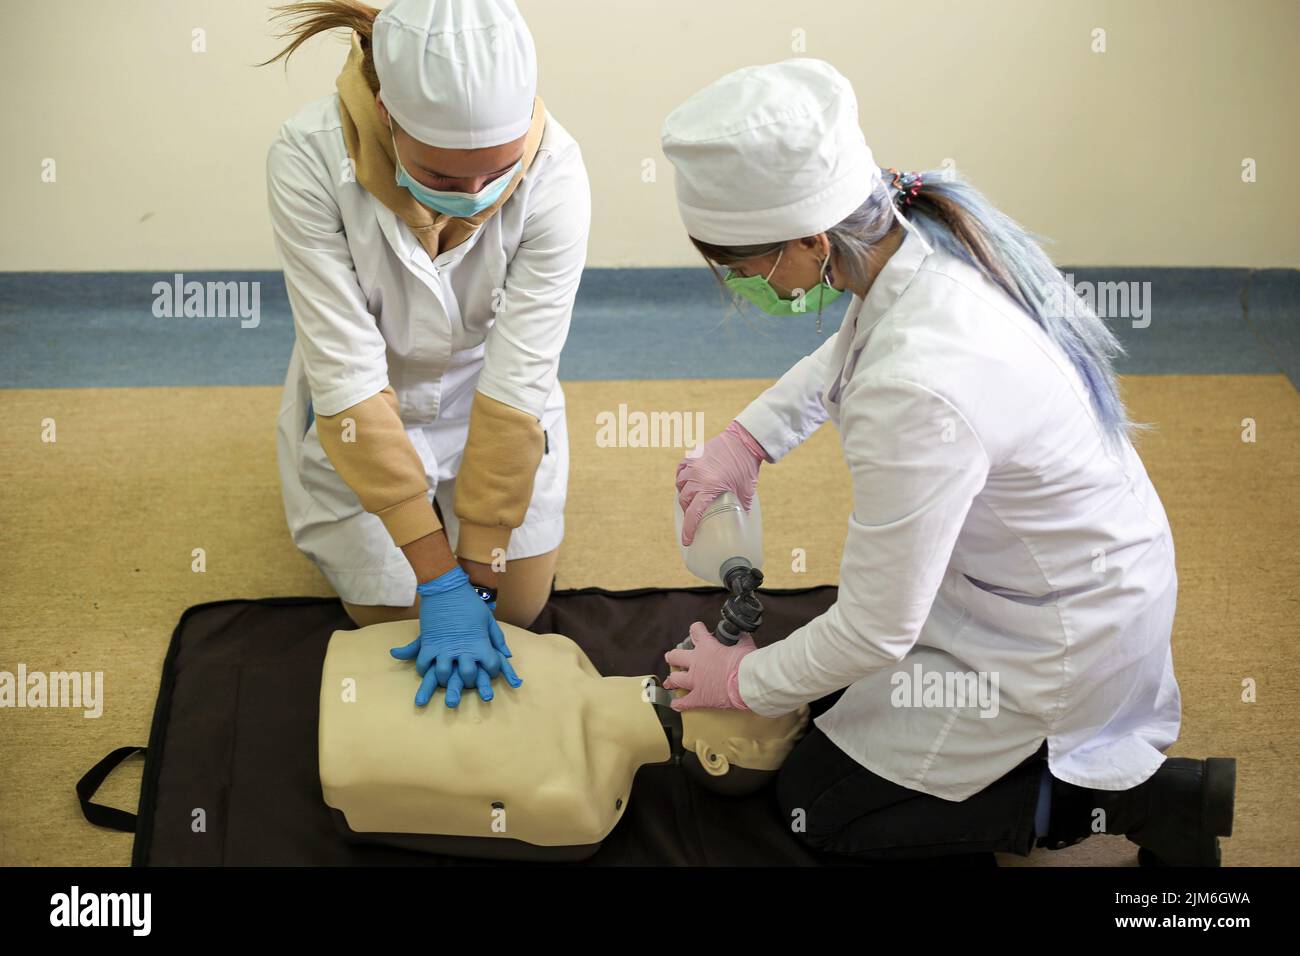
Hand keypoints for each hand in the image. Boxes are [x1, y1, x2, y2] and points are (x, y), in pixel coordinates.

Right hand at [390, 566, 521, 707]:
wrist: (446, 588)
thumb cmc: (469, 602)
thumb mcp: (488, 619)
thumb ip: (497, 638)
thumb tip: (506, 655)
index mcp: (480, 643)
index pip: (491, 667)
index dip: (492, 672)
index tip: (488, 671)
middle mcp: (462, 649)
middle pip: (468, 676)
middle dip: (469, 681)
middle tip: (466, 678)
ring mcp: (443, 647)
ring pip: (443, 674)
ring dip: (445, 679)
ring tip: (446, 678)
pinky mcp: (428, 643)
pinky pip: (423, 664)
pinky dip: (423, 670)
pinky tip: (427, 669)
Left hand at [662, 622, 755, 710]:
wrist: (747, 683)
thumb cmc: (747, 663)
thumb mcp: (744, 646)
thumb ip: (740, 640)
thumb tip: (743, 635)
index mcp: (707, 647)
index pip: (696, 632)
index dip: (696, 629)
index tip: (697, 630)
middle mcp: (696, 662)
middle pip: (676, 656)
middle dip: (673, 657)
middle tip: (672, 657)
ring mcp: (695, 681)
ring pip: (675, 679)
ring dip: (672, 680)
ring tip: (669, 681)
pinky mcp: (698, 698)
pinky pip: (684, 702)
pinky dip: (678, 703)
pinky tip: (675, 704)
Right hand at [676, 420, 767, 545]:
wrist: (744, 441)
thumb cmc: (746, 466)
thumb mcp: (746, 491)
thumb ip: (741, 506)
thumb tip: (740, 521)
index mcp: (710, 487)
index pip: (693, 514)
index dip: (688, 530)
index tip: (687, 540)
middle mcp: (697, 476)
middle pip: (684, 500)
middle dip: (687, 511)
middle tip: (694, 517)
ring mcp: (693, 465)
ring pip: (680, 485)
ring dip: (684, 494)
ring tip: (691, 499)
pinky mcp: (693, 456)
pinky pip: (680, 470)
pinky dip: (682, 478)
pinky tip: (687, 482)